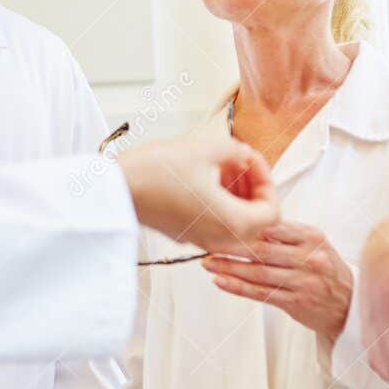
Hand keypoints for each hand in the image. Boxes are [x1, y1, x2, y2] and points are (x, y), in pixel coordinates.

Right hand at [118, 135, 276, 255]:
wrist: (115, 188)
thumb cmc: (156, 172)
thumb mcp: (207, 149)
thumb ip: (238, 152)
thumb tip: (245, 156)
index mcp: (232, 221)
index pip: (273, 211)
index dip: (267, 181)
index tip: (252, 162)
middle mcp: (219, 238)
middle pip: (257, 222)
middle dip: (253, 190)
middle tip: (240, 164)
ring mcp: (200, 239)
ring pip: (236, 224)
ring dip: (236, 197)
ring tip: (220, 167)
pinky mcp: (184, 234)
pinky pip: (215, 225)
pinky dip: (219, 204)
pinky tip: (203, 180)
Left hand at [201, 220, 352, 341]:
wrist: (349, 305)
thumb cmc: (326, 270)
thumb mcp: (316, 244)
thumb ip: (287, 234)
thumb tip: (250, 221)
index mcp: (312, 238)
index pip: (275, 227)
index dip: (247, 225)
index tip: (224, 220)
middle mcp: (309, 259)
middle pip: (263, 250)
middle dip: (232, 246)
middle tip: (208, 242)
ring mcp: (302, 282)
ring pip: (258, 273)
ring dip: (229, 267)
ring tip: (208, 262)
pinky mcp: (295, 302)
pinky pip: (261, 293)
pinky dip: (238, 287)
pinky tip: (221, 281)